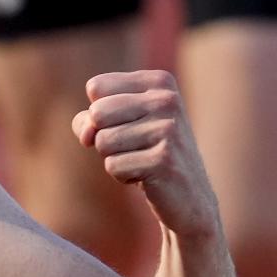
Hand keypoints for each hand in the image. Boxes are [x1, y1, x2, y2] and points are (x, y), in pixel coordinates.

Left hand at [72, 71, 220, 239]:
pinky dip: (123, 176)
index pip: (96, 87)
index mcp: (159, 81)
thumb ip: (88, 120)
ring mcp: (168, 129)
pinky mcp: (164, 159)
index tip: (127, 125)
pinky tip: (148, 176)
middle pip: (96, 113)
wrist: (189, 196)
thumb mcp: (116, 126)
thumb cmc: (146, 153)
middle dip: (105, 137)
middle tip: (135, 147)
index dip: (99, 114)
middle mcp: (167, 99)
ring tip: (143, 160)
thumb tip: (88, 135)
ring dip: (115, 158)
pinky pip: (113, 166)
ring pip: (102, 141)